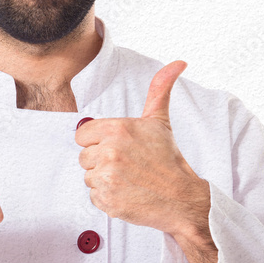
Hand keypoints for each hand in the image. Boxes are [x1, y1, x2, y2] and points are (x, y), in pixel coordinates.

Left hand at [75, 61, 211, 238]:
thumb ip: (159, 90)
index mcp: (118, 129)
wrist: (181, 198)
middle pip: (84, 157)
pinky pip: (94, 197)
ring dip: (105, 181)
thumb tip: (179, 63)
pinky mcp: (108, 200)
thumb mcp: (160, 122)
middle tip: (127, 166)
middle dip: (102, 162)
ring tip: (129, 180)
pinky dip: (108, 198)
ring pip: (89, 177)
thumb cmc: (168, 160)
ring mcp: (108, 177)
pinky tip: (127, 194)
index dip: (97, 142)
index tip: (117, 148)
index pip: (82, 134)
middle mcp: (110, 151)